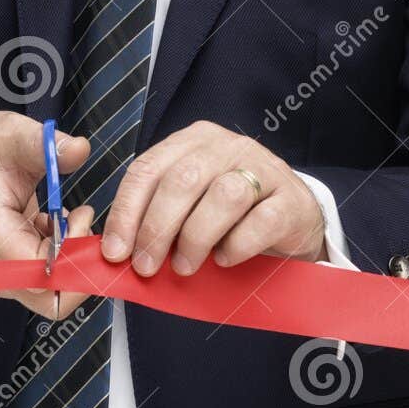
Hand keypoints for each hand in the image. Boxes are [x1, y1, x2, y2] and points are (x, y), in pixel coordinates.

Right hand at [0, 111, 94, 318]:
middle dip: (79, 264)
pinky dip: (59, 257)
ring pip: (50, 292)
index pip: (44, 276)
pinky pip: (42, 280)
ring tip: (69, 217)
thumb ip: (46, 145)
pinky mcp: (5, 271)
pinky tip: (55, 224)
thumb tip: (80, 149)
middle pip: (50, 298)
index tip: (82, 217)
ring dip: (70, 258)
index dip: (74, 255)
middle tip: (83, 223)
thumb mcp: (13, 135)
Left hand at [99, 120, 325, 275]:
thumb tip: (118, 250)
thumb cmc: (229, 215)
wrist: (292, 219)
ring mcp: (264, 169)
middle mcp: (227, 146)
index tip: (116, 252)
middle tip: (146, 266)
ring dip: (196, 238)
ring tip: (185, 266)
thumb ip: (156, 216)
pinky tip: (225, 260)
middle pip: (182, 180)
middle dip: (157, 229)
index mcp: (193, 141)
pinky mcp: (292, 200)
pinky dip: (237, 246)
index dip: (127, 212)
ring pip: (223, 196)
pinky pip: (261, 222)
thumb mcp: (188, 205)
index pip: (148, 169)